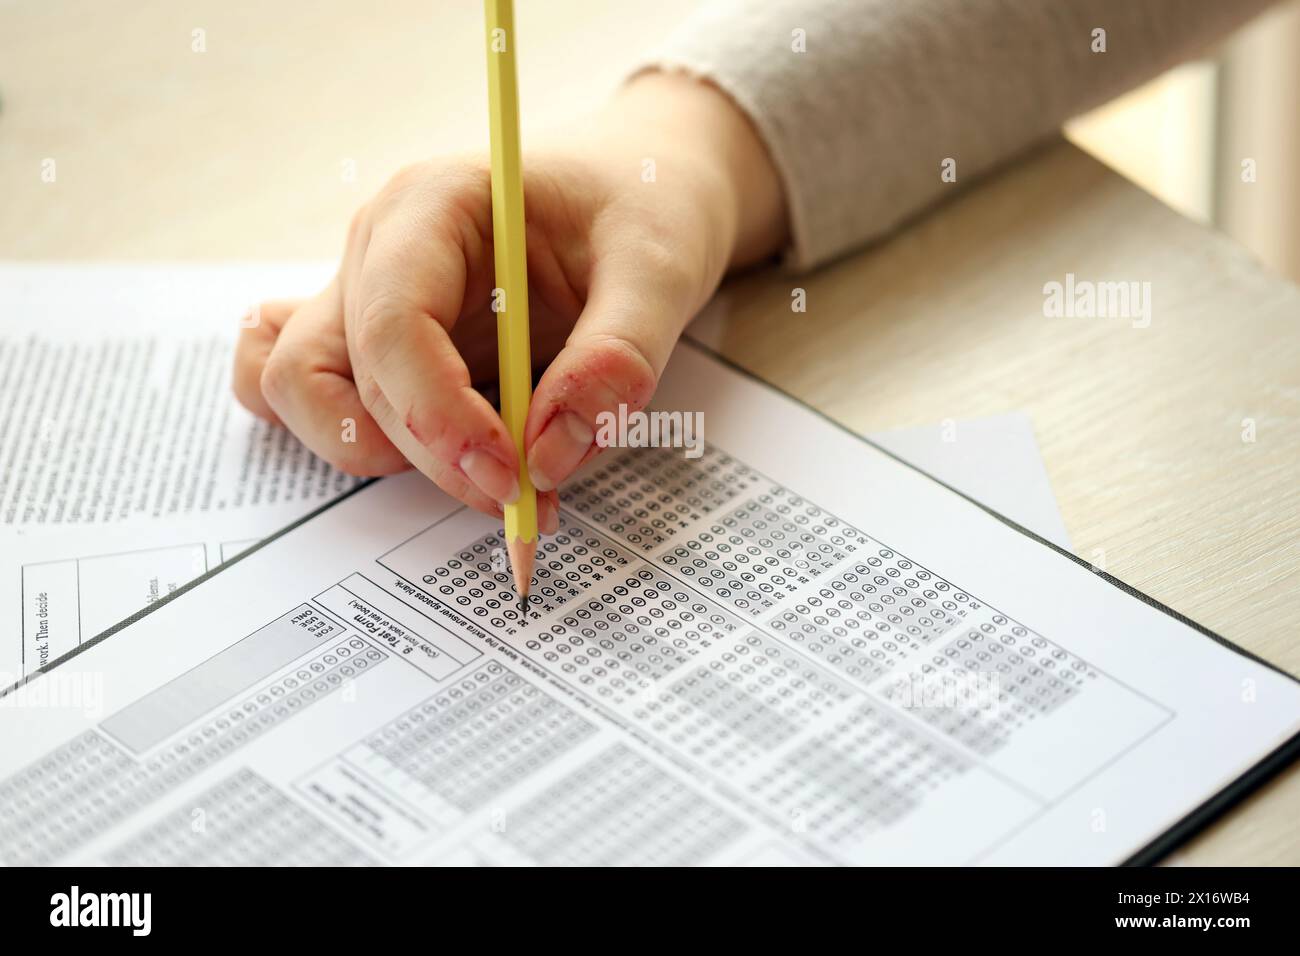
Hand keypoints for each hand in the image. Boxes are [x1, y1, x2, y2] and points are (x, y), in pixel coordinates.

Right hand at [232, 71, 784, 526]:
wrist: (639, 185)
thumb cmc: (643, 205)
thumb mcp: (660, 271)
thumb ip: (617, 359)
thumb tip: (549, 457)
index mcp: (434, 205)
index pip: (392, 324)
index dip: (441, 416)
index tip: (513, 474)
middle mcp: (380, 249)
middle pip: (351, 378)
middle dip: (437, 455)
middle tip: (531, 497)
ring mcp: (368, 294)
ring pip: (310, 393)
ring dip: (390, 456)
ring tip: (501, 480)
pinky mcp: (381, 341)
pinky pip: (317, 391)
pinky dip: (361, 440)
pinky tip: (447, 455)